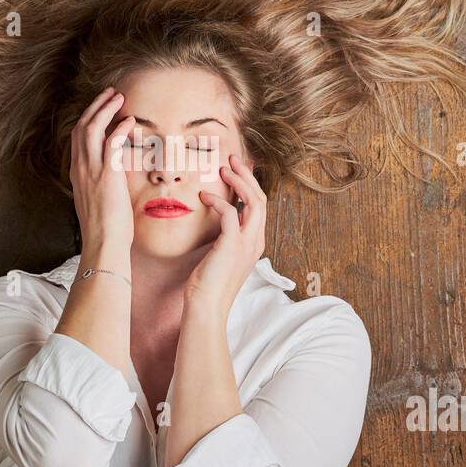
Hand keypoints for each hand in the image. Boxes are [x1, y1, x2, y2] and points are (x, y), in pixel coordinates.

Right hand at [69, 87, 136, 252]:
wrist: (103, 243)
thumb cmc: (105, 228)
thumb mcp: (97, 200)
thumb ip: (101, 183)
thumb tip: (113, 176)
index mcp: (77, 173)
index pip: (78, 136)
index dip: (89, 118)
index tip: (102, 107)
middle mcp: (80, 168)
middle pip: (82, 126)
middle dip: (96, 106)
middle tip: (110, 94)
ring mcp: (91, 170)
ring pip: (93, 128)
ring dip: (106, 109)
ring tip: (119, 98)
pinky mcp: (106, 175)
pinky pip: (112, 143)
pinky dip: (120, 128)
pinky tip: (130, 121)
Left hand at [185, 154, 266, 315]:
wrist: (206, 307)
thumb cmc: (207, 284)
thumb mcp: (219, 255)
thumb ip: (223, 237)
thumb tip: (216, 219)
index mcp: (254, 243)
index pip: (259, 206)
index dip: (250, 185)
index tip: (237, 169)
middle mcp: (255, 241)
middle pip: (261, 199)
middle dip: (247, 176)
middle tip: (232, 159)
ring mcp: (247, 244)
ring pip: (253, 202)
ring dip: (239, 181)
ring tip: (224, 168)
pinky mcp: (232, 245)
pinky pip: (230, 213)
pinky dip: (219, 201)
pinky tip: (204, 197)